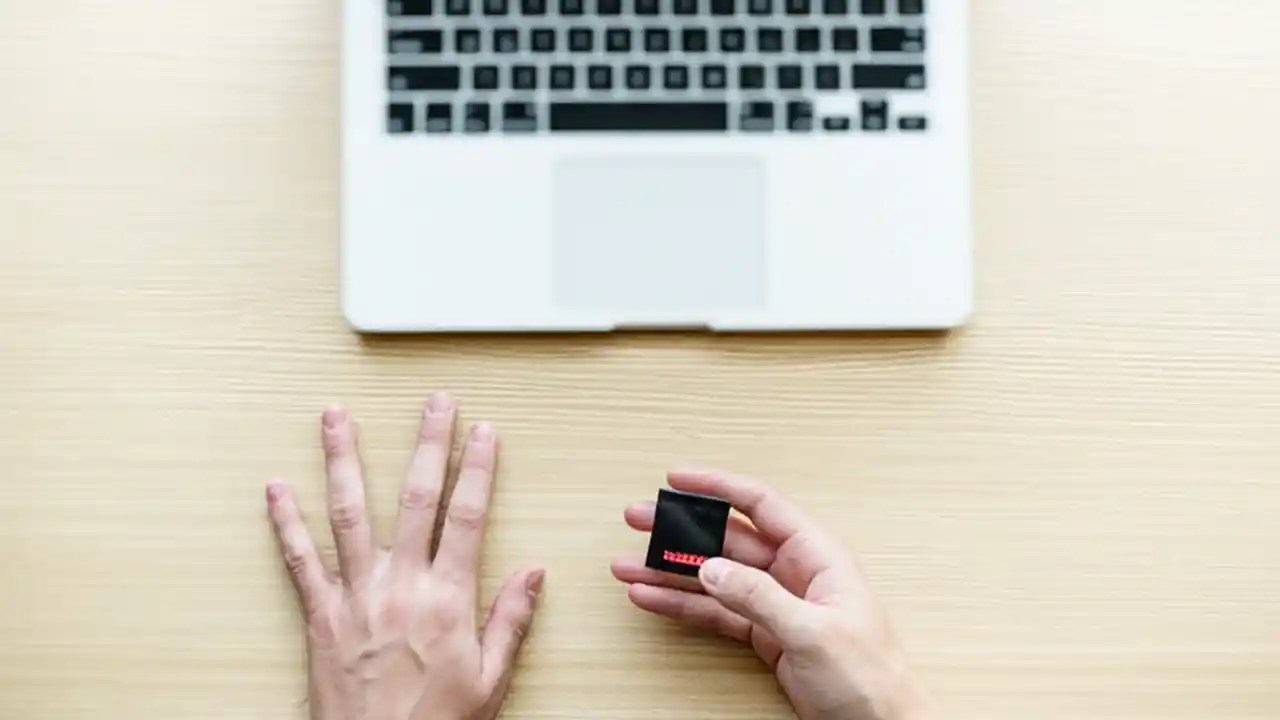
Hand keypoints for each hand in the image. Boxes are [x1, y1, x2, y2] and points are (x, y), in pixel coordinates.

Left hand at [266, 394, 543, 719]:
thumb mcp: (491, 680)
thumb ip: (511, 621)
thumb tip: (533, 572)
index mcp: (447, 600)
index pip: (467, 517)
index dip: (478, 469)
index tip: (484, 432)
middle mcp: (400, 587)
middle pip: (417, 499)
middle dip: (428, 445)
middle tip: (434, 403)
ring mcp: (355, 598)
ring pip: (349, 514)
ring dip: (343, 460)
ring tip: (336, 417)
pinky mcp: (319, 617)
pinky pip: (299, 561)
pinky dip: (286, 523)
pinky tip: (276, 488)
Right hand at [612, 469, 935, 719]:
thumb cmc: (872, 678)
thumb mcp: (813, 632)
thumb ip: (759, 597)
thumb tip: (712, 569)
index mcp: (817, 555)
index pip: (760, 504)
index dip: (717, 487)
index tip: (677, 479)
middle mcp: (795, 572)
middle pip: (728, 538)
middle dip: (681, 530)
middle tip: (640, 520)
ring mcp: (777, 604)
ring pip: (714, 577)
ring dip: (672, 571)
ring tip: (630, 567)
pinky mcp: (766, 635)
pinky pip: (716, 612)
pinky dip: (683, 606)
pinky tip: (653, 599)